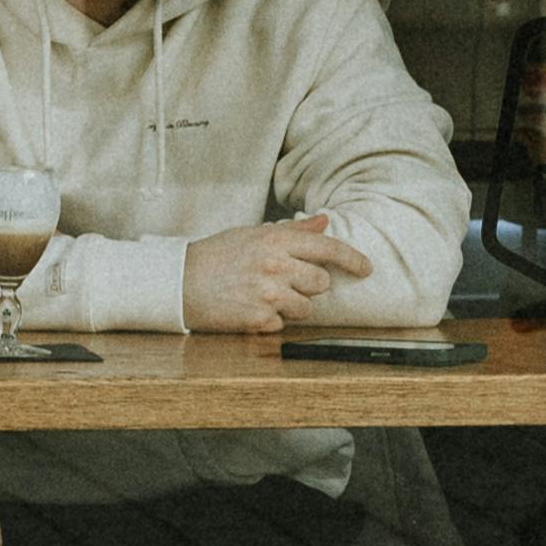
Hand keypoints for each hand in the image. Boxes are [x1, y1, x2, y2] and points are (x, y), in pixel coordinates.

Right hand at [178, 212, 366, 333]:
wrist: (179, 282)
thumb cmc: (216, 256)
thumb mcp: (253, 234)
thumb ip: (293, 231)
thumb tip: (325, 221)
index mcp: (276, 240)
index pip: (328, 249)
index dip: (353, 259)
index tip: (366, 268)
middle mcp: (276, 265)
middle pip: (321, 283)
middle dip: (309, 285)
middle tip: (284, 282)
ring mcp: (268, 294)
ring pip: (306, 308)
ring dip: (292, 305)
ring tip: (263, 296)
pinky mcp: (259, 320)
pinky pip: (283, 324)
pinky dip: (271, 320)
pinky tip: (251, 308)